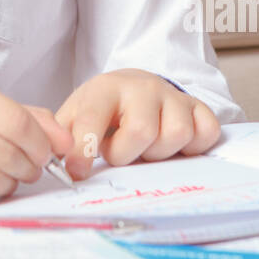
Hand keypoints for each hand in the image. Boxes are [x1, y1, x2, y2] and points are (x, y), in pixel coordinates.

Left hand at [53, 68, 220, 179]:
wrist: (134, 86)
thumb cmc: (103, 110)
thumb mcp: (75, 116)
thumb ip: (62, 137)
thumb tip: (52, 159)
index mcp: (105, 89)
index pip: (92, 118)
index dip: (84, 149)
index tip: (77, 172)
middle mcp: (142, 87)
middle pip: (141, 131)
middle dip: (127, 154)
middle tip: (121, 152)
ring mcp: (173, 95)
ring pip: (176, 134)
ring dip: (159, 153)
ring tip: (146, 148)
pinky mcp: (198, 107)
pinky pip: (205, 133)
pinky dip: (192, 147)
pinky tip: (174, 146)